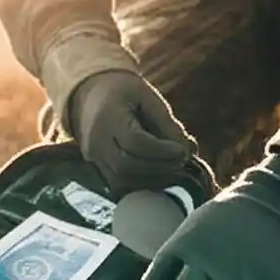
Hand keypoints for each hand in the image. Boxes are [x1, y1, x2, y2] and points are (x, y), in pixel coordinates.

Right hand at [67, 70, 193, 192]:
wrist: (91, 96)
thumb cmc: (125, 93)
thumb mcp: (149, 98)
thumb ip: (168, 123)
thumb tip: (187, 150)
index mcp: (109, 116)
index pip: (134, 141)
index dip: (161, 151)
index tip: (183, 151)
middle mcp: (96, 140)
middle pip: (125, 165)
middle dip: (159, 168)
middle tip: (182, 162)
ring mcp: (94, 157)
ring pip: (120, 181)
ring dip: (152, 181)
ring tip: (174, 170)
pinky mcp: (97, 168)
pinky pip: (118, 185)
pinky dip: (142, 185)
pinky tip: (159, 176)